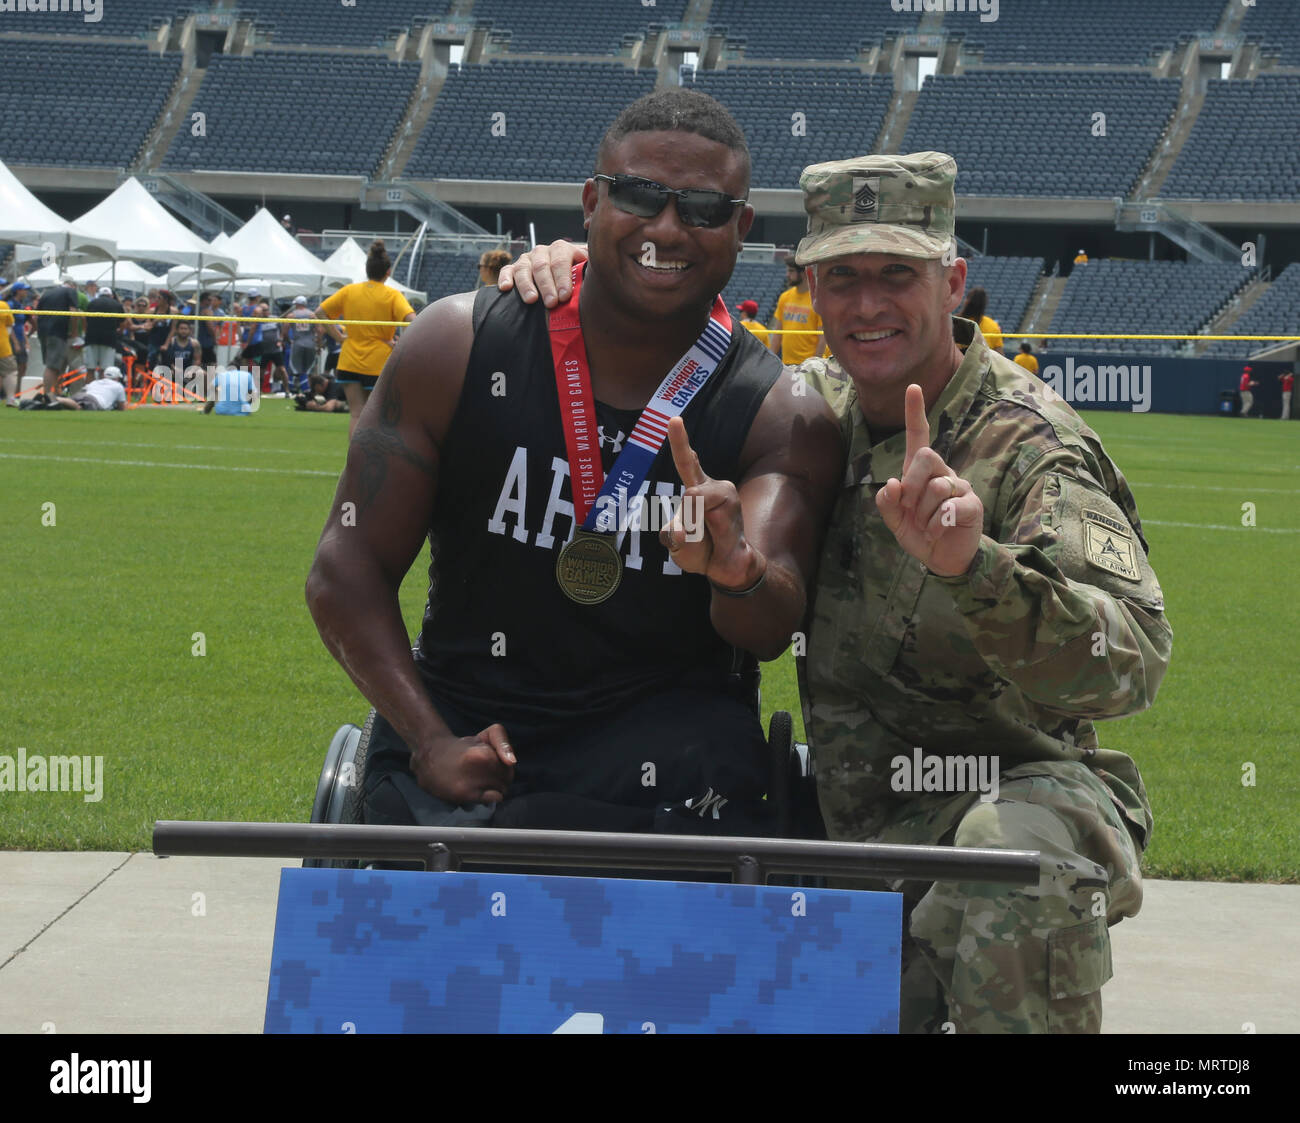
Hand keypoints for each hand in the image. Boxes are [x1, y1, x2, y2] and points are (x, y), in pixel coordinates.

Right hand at [410, 724, 515, 805]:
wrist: (430, 757)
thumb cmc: (461, 747)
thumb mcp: (485, 736)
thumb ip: (503, 742)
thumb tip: (512, 761)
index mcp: (484, 754)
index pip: (509, 766)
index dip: (504, 765)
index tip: (492, 763)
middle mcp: (478, 769)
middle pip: (506, 779)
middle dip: (500, 777)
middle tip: (485, 772)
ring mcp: (470, 784)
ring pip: (500, 790)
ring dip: (494, 787)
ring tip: (480, 780)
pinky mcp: (464, 795)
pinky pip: (491, 799)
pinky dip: (488, 797)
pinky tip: (477, 790)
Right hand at [497, 242, 588, 307]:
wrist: (563, 276)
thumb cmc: (577, 279)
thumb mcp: (586, 272)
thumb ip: (590, 272)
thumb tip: (600, 279)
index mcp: (561, 249)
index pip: (560, 261)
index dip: (562, 279)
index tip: (565, 297)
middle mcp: (542, 252)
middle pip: (542, 266)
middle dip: (547, 286)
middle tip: (551, 303)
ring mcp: (527, 260)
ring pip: (523, 269)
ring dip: (526, 285)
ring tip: (531, 300)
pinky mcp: (513, 269)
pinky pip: (507, 271)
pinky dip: (505, 278)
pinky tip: (505, 288)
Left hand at [660, 417, 763, 588]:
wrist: (727, 568)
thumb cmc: (701, 550)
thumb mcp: (676, 543)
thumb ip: (672, 535)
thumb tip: (682, 531)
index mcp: (697, 489)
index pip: (687, 461)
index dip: (680, 440)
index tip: (674, 419)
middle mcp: (714, 489)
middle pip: (691, 492)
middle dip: (687, 516)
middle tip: (693, 535)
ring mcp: (727, 499)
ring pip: (695, 505)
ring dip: (692, 528)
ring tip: (706, 539)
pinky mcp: (733, 515)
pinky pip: (706, 524)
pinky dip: (701, 539)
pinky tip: (715, 544)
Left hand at [875, 384, 982, 577]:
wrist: (942, 559)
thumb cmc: (919, 532)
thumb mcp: (894, 520)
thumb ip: (887, 502)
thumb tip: (893, 484)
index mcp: (920, 472)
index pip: (918, 437)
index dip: (914, 413)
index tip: (912, 387)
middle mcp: (942, 473)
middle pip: (926, 455)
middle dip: (912, 482)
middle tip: (909, 507)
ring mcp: (959, 487)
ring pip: (936, 486)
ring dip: (922, 512)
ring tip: (926, 525)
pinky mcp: (972, 505)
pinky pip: (949, 508)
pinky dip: (936, 525)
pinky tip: (937, 533)